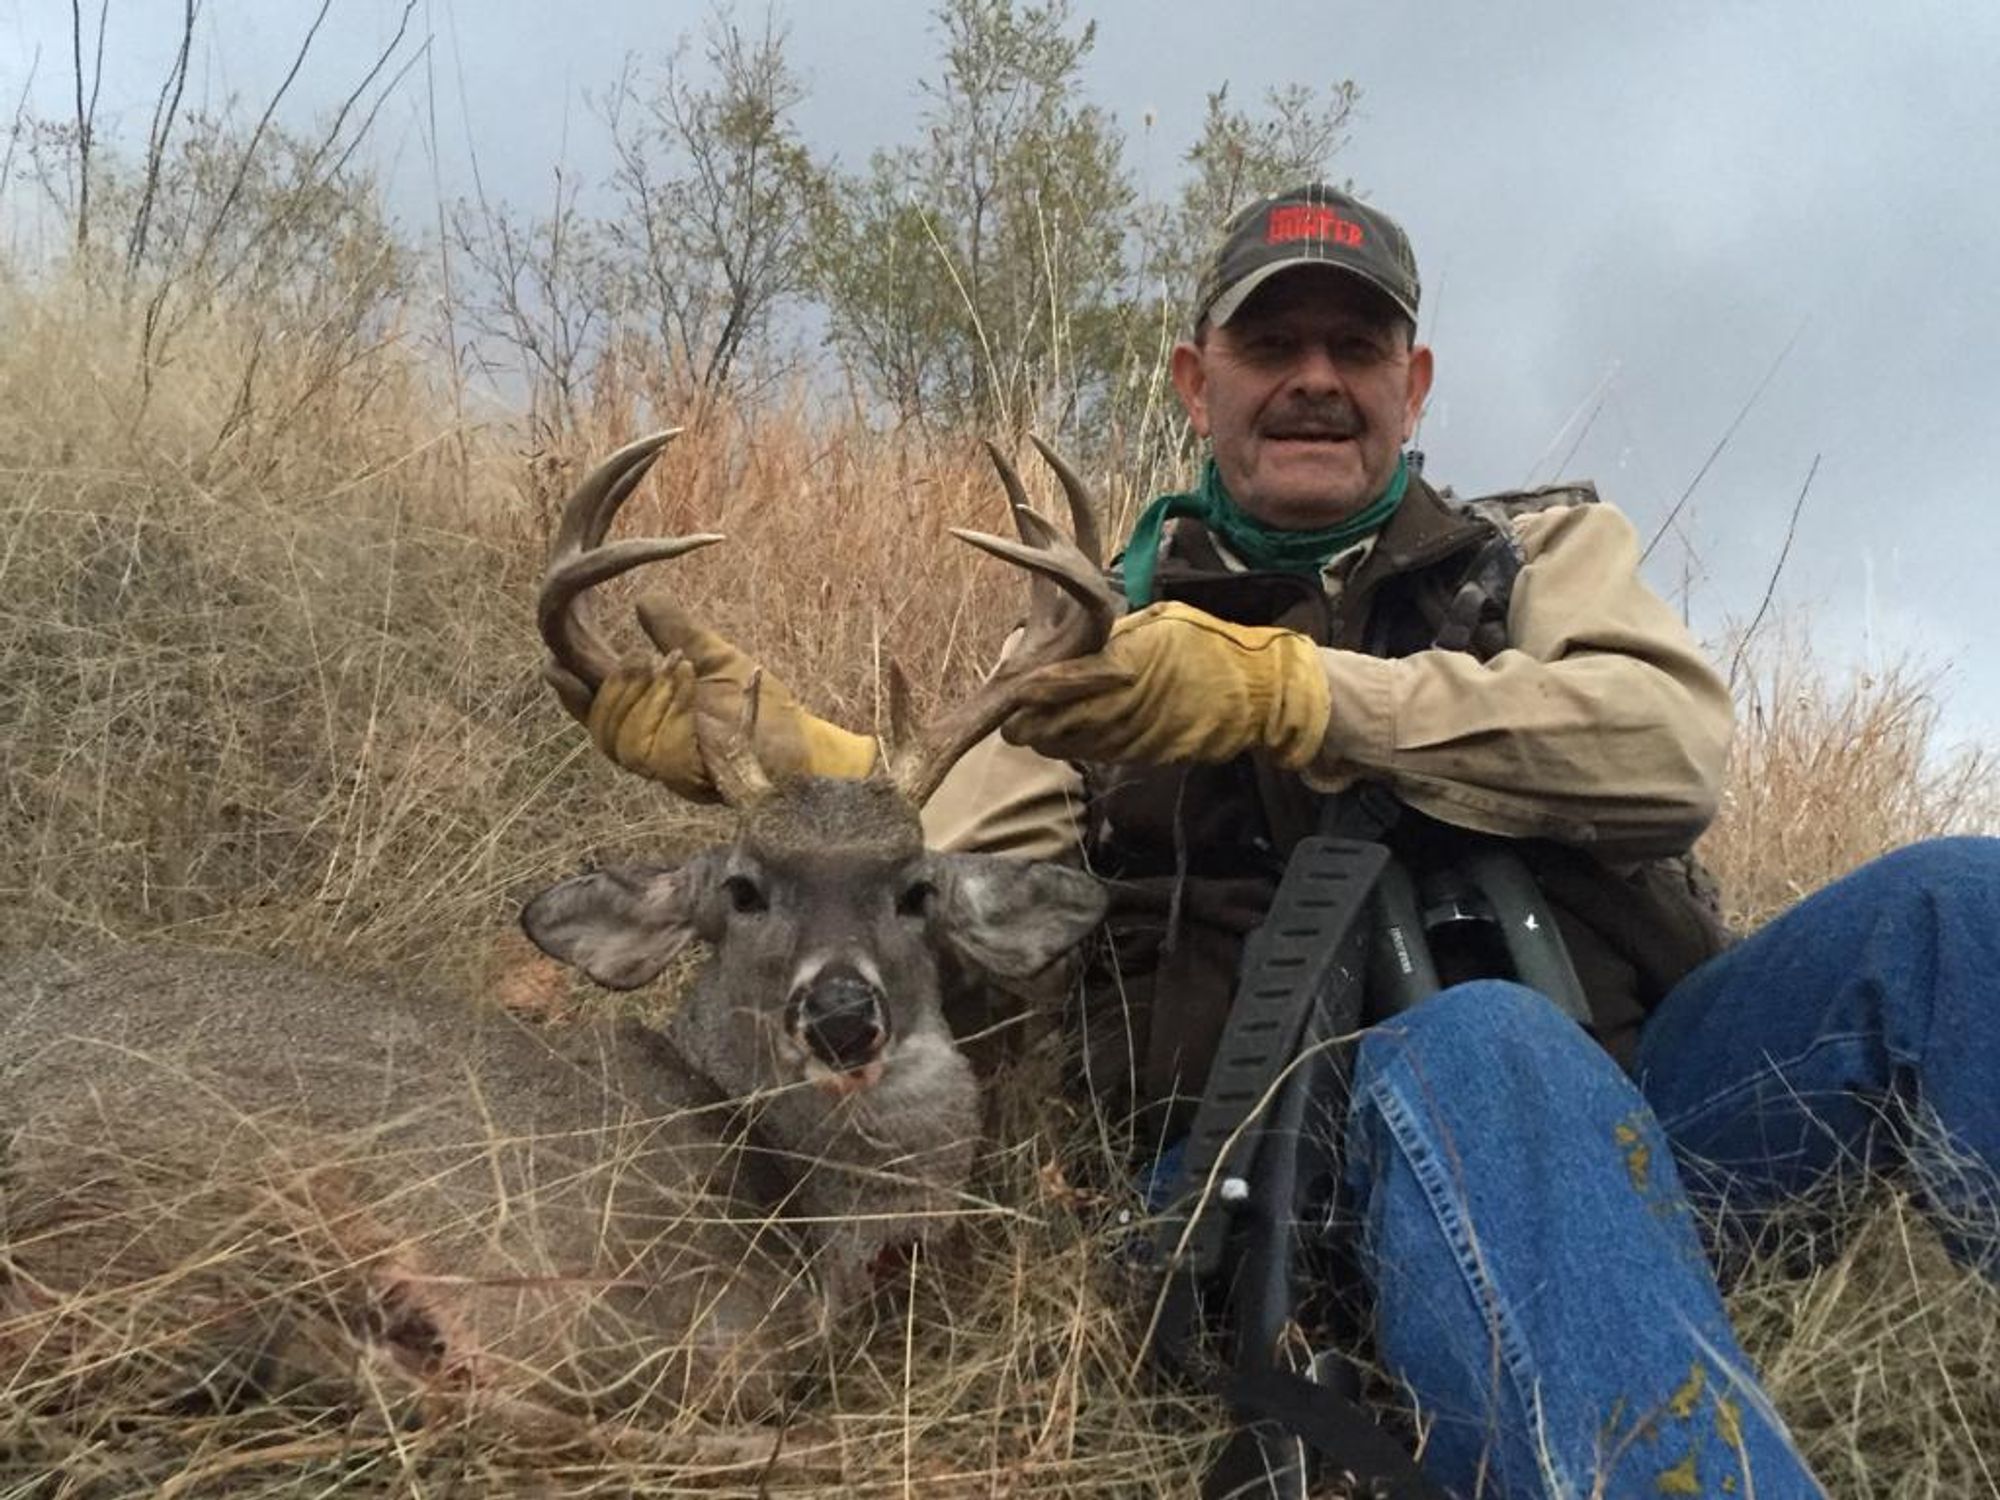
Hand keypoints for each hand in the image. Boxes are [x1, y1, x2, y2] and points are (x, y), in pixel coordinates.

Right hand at [582, 598, 875, 799]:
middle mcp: (652, 753)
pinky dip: (668, 712)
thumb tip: (643, 597)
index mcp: (651, 725)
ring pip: (624, 741)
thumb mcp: (716, 660)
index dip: (571, 693)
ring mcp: (669, 772)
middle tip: (636, 657)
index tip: (552, 664)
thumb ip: (678, 631)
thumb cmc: (763, 710)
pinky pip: (655, 752)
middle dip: (614, 690)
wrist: (807, 749)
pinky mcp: (690, 782)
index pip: (595, 712)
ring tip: (674, 665)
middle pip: (600, 729)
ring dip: (648, 697)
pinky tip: (686, 683)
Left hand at [1000, 601, 1330, 767]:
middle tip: (1009, 710)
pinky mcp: (1140, 757)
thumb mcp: (1156, 624)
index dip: (1025, 691)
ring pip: (1065, 747)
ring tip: (1032, 719)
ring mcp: (1130, 738)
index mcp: (1122, 665)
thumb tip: (1068, 640)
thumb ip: (1109, 637)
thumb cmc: (1206, 645)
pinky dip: (1073, 744)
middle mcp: (1120, 707)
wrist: (1256, 694)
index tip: (1009, 686)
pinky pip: (1092, 754)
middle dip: (1024, 721)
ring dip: (1045, 735)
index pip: (1055, 685)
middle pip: (1049, 727)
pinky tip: (1069, 729)